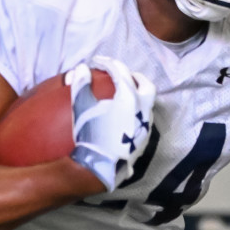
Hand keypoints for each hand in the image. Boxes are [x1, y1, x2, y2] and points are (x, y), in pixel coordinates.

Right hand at [67, 56, 155, 192]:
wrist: (101, 166)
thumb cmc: (90, 135)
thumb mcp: (81, 107)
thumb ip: (81, 85)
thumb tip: (81, 68)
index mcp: (130, 97)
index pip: (121, 72)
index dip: (108, 63)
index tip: (97, 62)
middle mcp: (143, 109)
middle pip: (146, 85)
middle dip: (135, 76)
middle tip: (123, 74)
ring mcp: (146, 126)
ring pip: (148, 104)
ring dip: (139, 95)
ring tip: (127, 94)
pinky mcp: (144, 140)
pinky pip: (144, 120)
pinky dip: (137, 112)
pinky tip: (127, 117)